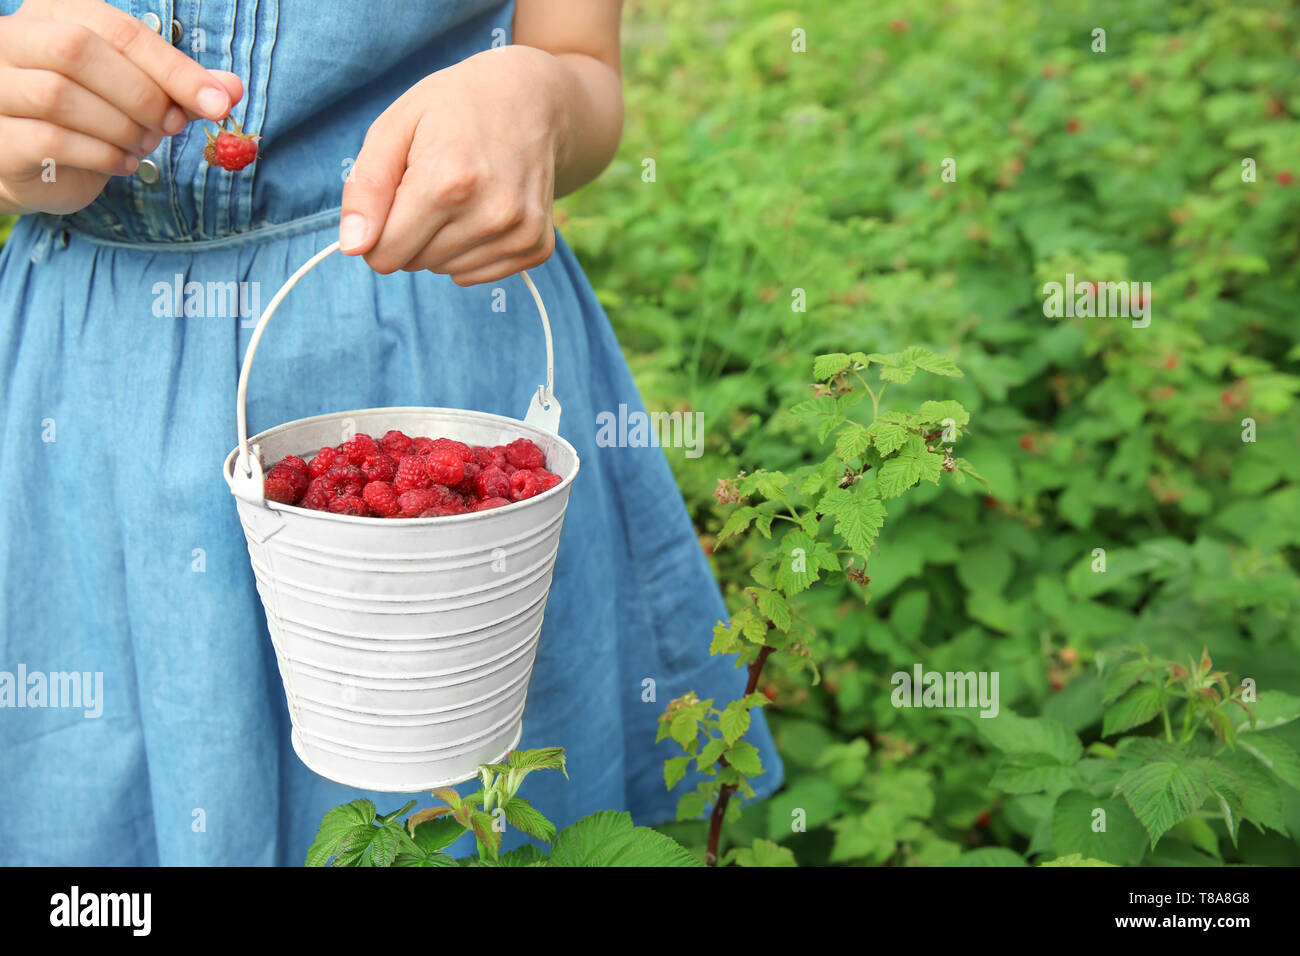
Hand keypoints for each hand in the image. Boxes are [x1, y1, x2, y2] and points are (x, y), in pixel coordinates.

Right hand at [0, 0, 242, 214]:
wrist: (31, 165)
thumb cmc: (88, 121)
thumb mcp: (137, 96)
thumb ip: (179, 90)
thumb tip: (231, 89)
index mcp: (52, 16)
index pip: (116, 28)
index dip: (172, 67)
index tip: (219, 102)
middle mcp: (12, 42)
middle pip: (77, 50)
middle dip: (141, 94)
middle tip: (171, 126)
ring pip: (58, 95)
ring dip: (121, 127)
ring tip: (143, 145)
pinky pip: (50, 140)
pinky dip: (100, 155)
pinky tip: (122, 164)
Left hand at [339, 45, 568, 285]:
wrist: (531, 99)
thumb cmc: (454, 108)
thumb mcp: (395, 127)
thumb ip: (366, 188)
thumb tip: (353, 246)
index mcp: (447, 181)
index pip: (385, 253)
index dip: (376, 231)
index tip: (391, 200)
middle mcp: (490, 213)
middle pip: (414, 264)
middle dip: (410, 233)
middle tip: (431, 186)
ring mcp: (519, 233)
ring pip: (444, 271)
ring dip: (439, 242)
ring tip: (460, 195)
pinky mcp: (536, 246)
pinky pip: (475, 275)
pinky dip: (468, 251)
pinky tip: (481, 211)